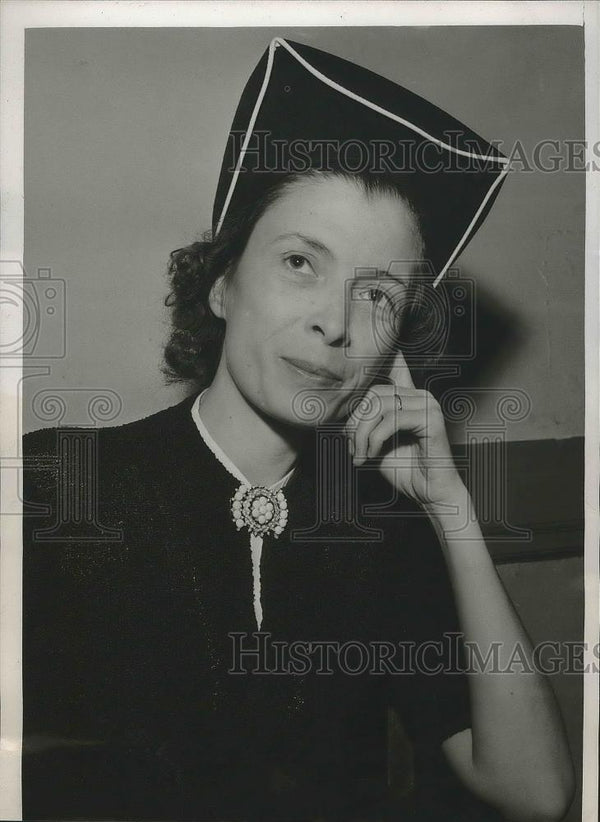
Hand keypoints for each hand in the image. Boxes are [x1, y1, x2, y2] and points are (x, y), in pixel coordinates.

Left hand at [344, 349, 465, 508]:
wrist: (428, 494)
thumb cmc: (402, 469)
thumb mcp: (373, 442)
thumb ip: (361, 423)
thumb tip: (337, 409)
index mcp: (407, 397)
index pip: (395, 364)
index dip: (381, 354)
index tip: (359, 355)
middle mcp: (419, 395)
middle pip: (372, 392)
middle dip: (354, 422)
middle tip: (351, 448)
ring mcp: (427, 405)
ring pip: (379, 405)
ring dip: (361, 434)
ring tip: (360, 455)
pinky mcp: (431, 419)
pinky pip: (391, 420)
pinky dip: (374, 439)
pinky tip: (372, 455)